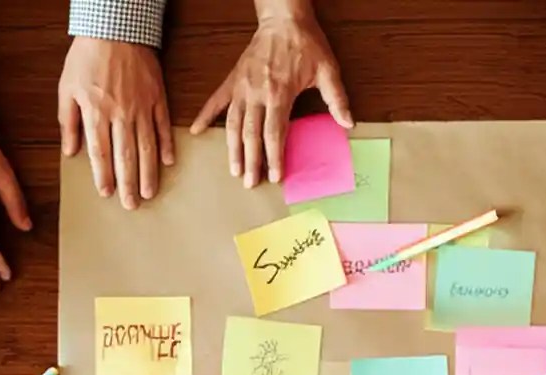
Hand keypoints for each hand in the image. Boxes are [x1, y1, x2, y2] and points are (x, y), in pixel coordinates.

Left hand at [59, 37, 173, 209]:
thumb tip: (70, 151)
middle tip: (131, 205)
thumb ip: (69, 122)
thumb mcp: (67, 87)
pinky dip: (166, 146)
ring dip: (148, 173)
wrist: (116, 28)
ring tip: (149, 192)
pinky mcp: (157, 98)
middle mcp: (120, 114)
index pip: (100, 151)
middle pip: (125, 156)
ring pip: (146, 147)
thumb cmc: (87, 57)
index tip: (106, 193)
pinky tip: (168, 163)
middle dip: (128, 183)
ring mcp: (142, 107)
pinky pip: (163, 127)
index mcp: (96, 112)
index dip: (103, 175)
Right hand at [190, 7, 350, 187]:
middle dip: (250, 160)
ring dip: (232, 148)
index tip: (275, 175)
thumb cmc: (306, 44)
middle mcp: (256, 92)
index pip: (274, 132)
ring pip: (233, 123)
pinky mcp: (233, 80)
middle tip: (250, 182)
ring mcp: (242, 87)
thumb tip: (348, 123)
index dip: (274, 157)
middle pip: (251, 134)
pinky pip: (215, 100)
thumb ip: (337, 98)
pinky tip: (197, 131)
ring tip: (233, 169)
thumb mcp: (327, 70)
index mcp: (278, 92)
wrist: (284, 20)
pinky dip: (205, 116)